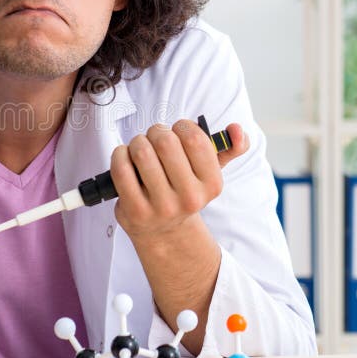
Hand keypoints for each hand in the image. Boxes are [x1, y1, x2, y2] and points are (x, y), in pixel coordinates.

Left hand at [110, 120, 248, 241]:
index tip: (177, 131)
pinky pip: (121, 168)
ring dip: (137, 142)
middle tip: (154, 138)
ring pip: (142, 152)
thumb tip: (237, 130)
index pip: (194, 138)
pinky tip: (125, 159)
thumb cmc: (184, 191)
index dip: (181, 126)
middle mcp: (190, 198)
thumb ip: (229, 147)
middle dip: (156, 132)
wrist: (163, 231)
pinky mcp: (135, 210)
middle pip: (165, 142)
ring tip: (140, 149)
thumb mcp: (210, 172)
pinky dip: (119, 155)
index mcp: (212, 184)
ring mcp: (161, 207)